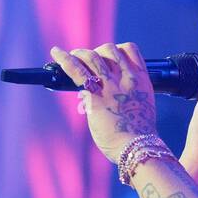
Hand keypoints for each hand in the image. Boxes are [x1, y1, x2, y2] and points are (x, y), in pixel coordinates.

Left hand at [49, 42, 156, 162]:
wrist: (137, 147)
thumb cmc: (138, 135)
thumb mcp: (140, 107)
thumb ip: (127, 96)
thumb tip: (110, 96)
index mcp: (141, 81)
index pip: (130, 50)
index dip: (117, 49)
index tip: (108, 57)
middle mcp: (127, 79)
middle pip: (110, 50)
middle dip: (96, 52)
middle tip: (87, 60)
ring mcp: (111, 86)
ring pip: (93, 56)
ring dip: (80, 54)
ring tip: (73, 57)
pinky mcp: (96, 96)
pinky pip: (77, 70)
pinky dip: (64, 59)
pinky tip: (56, 53)